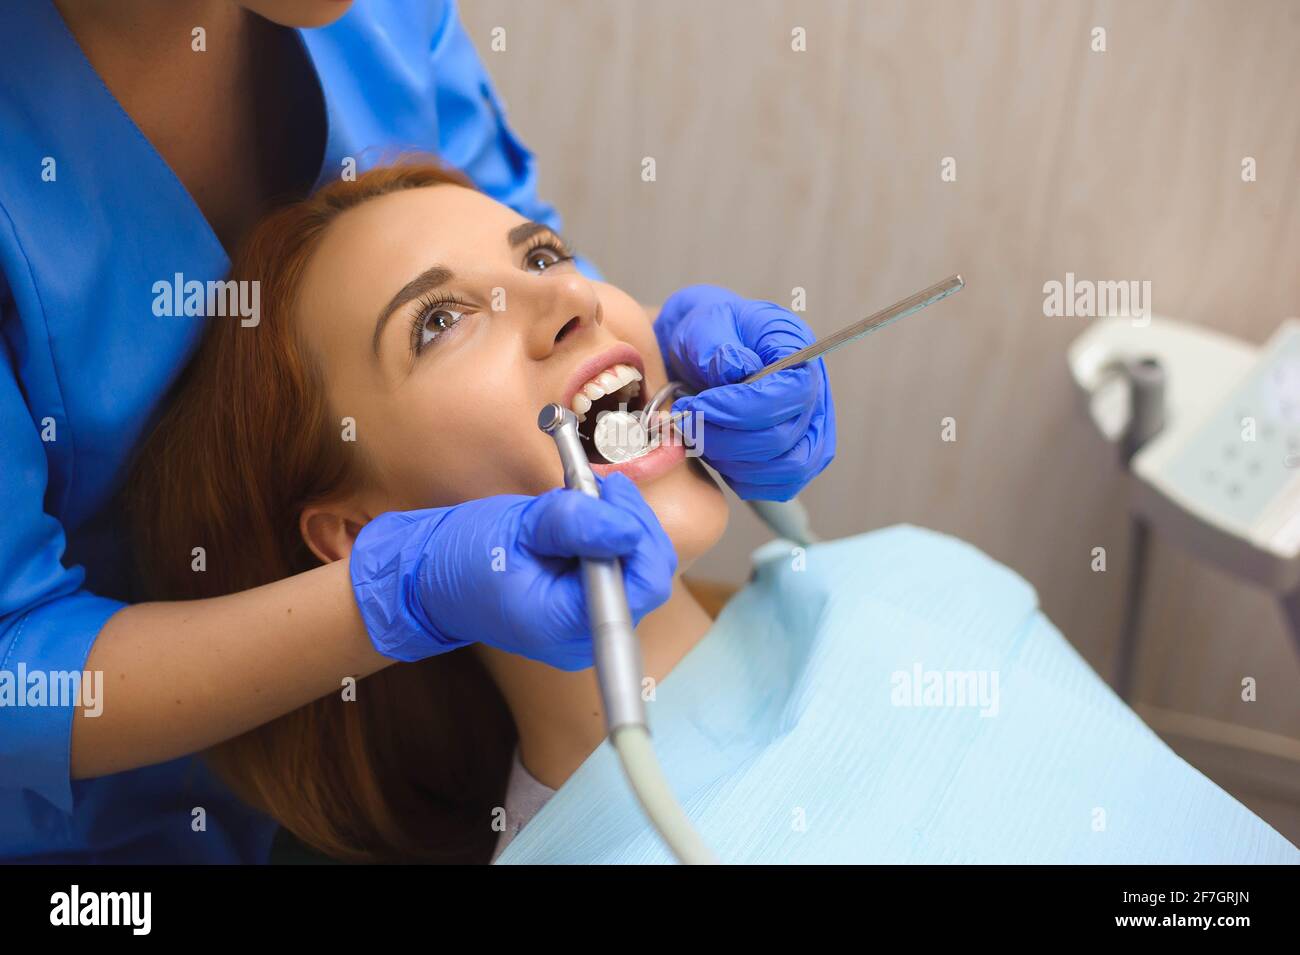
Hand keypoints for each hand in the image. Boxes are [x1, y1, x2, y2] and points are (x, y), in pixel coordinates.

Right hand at [349, 473, 675, 668]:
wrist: (430, 582)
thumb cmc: (463, 556)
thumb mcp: (517, 528)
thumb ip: (573, 524)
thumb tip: (627, 526)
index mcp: (565, 624)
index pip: (643, 585)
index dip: (639, 534)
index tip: (611, 492)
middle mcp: (585, 638)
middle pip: (647, 577)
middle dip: (631, 525)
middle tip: (600, 487)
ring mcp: (586, 631)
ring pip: (637, 572)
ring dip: (620, 529)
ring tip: (587, 501)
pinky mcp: (584, 615)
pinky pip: (618, 575)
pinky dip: (609, 541)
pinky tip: (584, 522)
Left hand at [654, 285, 835, 500]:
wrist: (705, 350)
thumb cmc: (709, 332)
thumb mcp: (704, 322)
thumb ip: (717, 344)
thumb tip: (736, 370)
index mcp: (799, 351)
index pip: (790, 393)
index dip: (741, 408)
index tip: (698, 405)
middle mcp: (816, 392)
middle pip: (785, 437)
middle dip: (726, 438)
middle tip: (687, 423)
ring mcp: (812, 429)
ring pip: (786, 468)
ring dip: (733, 462)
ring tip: (700, 437)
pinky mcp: (798, 458)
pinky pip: (781, 485)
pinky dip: (744, 478)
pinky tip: (717, 453)